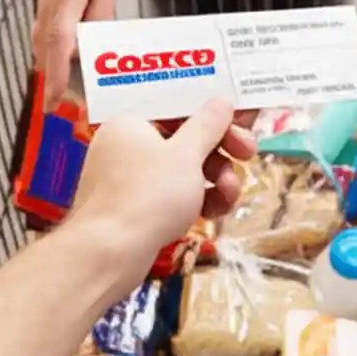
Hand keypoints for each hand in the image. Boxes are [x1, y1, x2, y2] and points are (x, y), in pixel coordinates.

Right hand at [33, 0, 120, 110]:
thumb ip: (102, 10)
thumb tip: (97, 46)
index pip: (59, 38)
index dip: (58, 70)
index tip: (58, 95)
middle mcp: (48, 8)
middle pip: (48, 54)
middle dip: (59, 85)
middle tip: (77, 112)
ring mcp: (41, 14)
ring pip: (44, 55)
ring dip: (58, 79)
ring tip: (78, 103)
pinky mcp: (41, 18)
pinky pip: (46, 48)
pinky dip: (56, 66)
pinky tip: (72, 81)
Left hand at [70, 99, 257, 291]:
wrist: (108, 255)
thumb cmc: (148, 195)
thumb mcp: (186, 155)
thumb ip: (208, 125)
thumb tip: (222, 100)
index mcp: (130, 122)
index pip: (178, 108)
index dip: (214, 116)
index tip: (242, 123)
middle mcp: (125, 146)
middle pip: (183, 139)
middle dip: (220, 151)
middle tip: (248, 155)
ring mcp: (127, 180)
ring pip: (181, 170)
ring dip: (214, 179)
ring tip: (230, 195)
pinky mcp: (134, 209)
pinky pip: (171, 195)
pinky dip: (195, 200)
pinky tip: (215, 212)